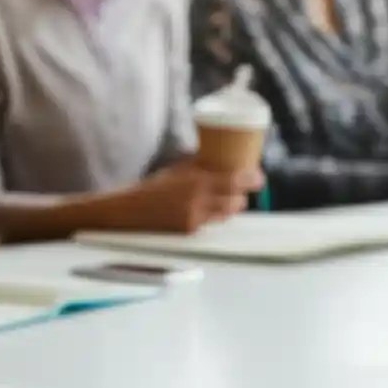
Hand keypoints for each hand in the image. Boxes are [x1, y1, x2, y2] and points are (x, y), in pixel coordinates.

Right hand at [121, 162, 265, 233]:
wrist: (128, 211)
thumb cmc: (150, 188)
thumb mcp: (175, 171)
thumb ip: (197, 166)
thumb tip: (218, 156)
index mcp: (196, 181)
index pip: (236, 180)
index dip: (253, 179)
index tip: (258, 177)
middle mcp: (198, 201)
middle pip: (236, 201)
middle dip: (241, 196)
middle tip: (243, 190)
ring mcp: (194, 218)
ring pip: (226, 214)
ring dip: (230, 208)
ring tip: (229, 201)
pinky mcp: (190, 231)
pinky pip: (211, 223)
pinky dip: (213, 217)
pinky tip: (209, 212)